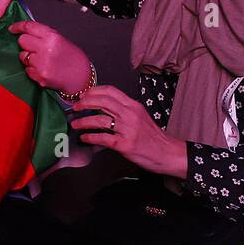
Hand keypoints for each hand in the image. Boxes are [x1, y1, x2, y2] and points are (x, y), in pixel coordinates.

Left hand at [8, 20, 90, 95]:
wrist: (80, 77)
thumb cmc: (72, 58)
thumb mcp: (61, 40)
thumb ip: (44, 35)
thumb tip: (27, 31)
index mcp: (52, 37)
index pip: (29, 27)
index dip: (18, 26)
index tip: (12, 28)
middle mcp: (45, 49)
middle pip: (22, 41)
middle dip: (26, 43)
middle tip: (34, 47)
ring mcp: (41, 63)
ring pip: (23, 56)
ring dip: (29, 57)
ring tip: (42, 60)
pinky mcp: (39, 76)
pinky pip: (27, 69)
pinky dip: (32, 69)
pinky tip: (44, 69)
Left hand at [71, 86, 188, 177]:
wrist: (168, 153)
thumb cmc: (153, 137)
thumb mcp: (140, 117)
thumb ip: (124, 111)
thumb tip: (101, 108)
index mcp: (134, 106)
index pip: (111, 91)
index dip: (93, 91)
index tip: (83, 95)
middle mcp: (130, 114)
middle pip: (103, 102)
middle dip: (85, 103)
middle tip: (75, 107)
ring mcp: (128, 129)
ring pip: (100, 119)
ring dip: (84, 121)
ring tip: (75, 124)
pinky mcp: (125, 144)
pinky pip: (103, 138)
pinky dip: (90, 137)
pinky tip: (84, 138)